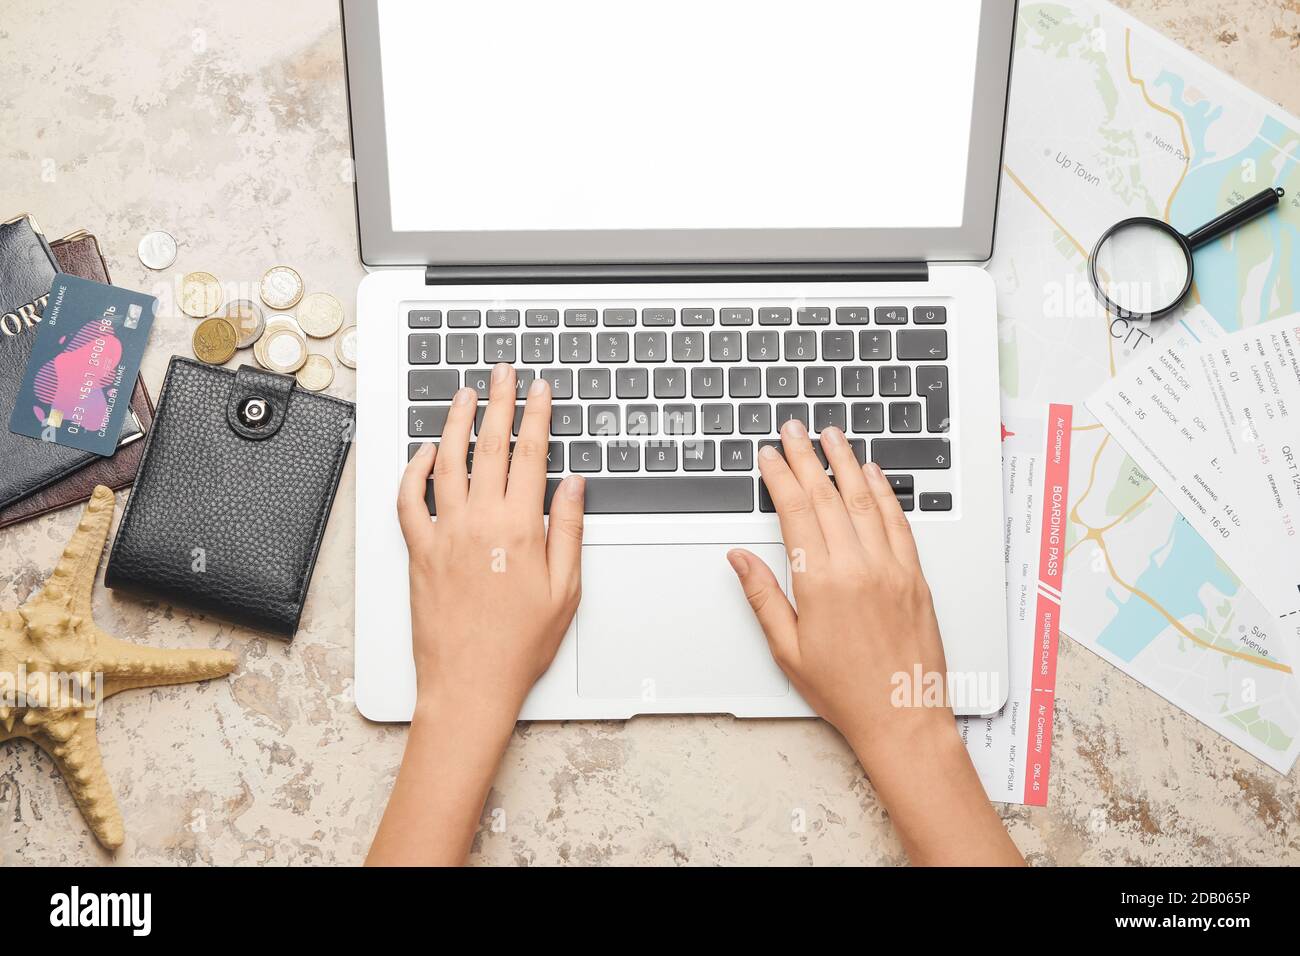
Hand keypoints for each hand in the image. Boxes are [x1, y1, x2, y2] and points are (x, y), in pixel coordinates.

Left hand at [373, 365, 584, 864]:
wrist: (470, 683)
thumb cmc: (520, 644)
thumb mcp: (565, 588)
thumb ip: (568, 528)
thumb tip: (572, 484)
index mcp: (520, 527)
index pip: (530, 453)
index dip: (535, 413)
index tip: (538, 388)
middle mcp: (478, 521)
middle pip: (489, 446)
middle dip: (497, 401)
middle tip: (500, 371)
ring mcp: (443, 533)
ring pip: (445, 461)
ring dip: (454, 423)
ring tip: (462, 395)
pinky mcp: (418, 551)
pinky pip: (409, 500)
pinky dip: (413, 470)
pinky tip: (422, 453)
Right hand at [728, 420, 950, 758]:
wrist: (902, 717)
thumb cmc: (845, 691)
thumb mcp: (787, 649)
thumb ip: (762, 596)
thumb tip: (740, 558)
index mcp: (820, 584)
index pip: (794, 512)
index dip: (779, 477)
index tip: (768, 455)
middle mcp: (857, 568)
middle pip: (827, 496)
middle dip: (806, 457)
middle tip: (793, 429)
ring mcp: (891, 568)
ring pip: (865, 499)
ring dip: (845, 462)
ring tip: (831, 435)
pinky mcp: (915, 576)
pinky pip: (898, 521)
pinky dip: (885, 492)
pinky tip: (874, 472)